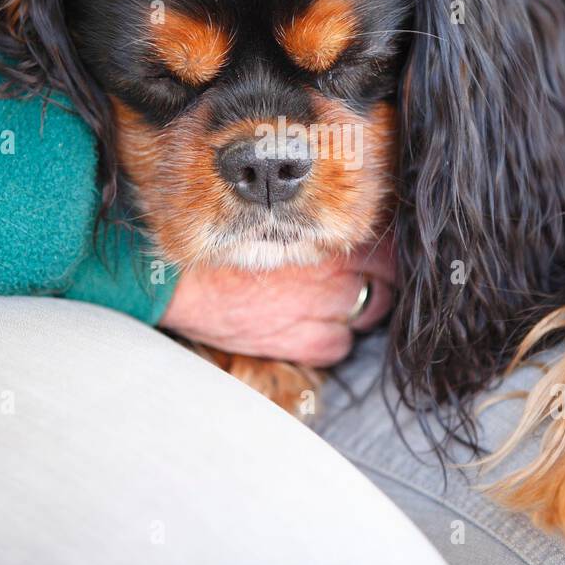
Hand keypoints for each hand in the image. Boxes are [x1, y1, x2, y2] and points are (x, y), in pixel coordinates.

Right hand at [159, 241, 394, 366]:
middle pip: (385, 280)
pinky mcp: (303, 343)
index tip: (370, 253)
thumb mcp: (270, 218)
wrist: (179, 281)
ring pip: (368, 313)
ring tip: (330, 303)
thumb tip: (335, 224)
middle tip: (358, 279)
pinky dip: (330, 339)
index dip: (379, 251)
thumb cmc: (220, 245)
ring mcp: (322, 309)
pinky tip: (309, 326)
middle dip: (376, 280)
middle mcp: (334, 271)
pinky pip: (339, 346)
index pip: (382, 243)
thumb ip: (310, 224)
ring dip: (355, 310)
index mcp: (327, 233)